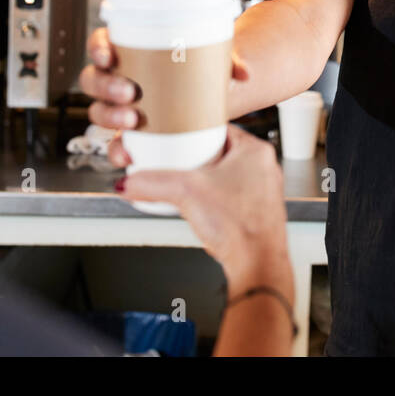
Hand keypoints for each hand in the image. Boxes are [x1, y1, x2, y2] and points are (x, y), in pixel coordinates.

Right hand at [80, 27, 249, 168]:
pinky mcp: (130, 134)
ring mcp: (121, 107)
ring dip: (110, 117)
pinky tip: (129, 155)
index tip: (109, 54)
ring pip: (99, 111)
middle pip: (93, 80)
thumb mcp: (212, 61)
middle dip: (105, 86)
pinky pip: (114, 143)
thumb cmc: (200, 71)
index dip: (97, 47)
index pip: (101, 44)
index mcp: (129, 52)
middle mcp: (118, 78)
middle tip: (129, 91)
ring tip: (133, 120)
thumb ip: (228, 63)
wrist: (209, 99)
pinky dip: (118, 150)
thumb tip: (243, 72)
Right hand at [115, 124, 291, 290]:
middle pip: (220, 153)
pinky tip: (198, 207)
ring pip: (224, 176)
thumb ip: (152, 183)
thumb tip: (130, 182)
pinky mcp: (256, 213)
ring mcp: (262, 192)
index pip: (219, 129)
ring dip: (203, 180)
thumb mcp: (186, 192)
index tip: (177, 138)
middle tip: (176, 163)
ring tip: (184, 185)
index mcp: (256, 150)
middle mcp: (264, 168)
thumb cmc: (239, 227)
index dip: (194, 132)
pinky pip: (229, 196)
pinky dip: (212, 199)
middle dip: (196, 159)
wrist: (256, 266)